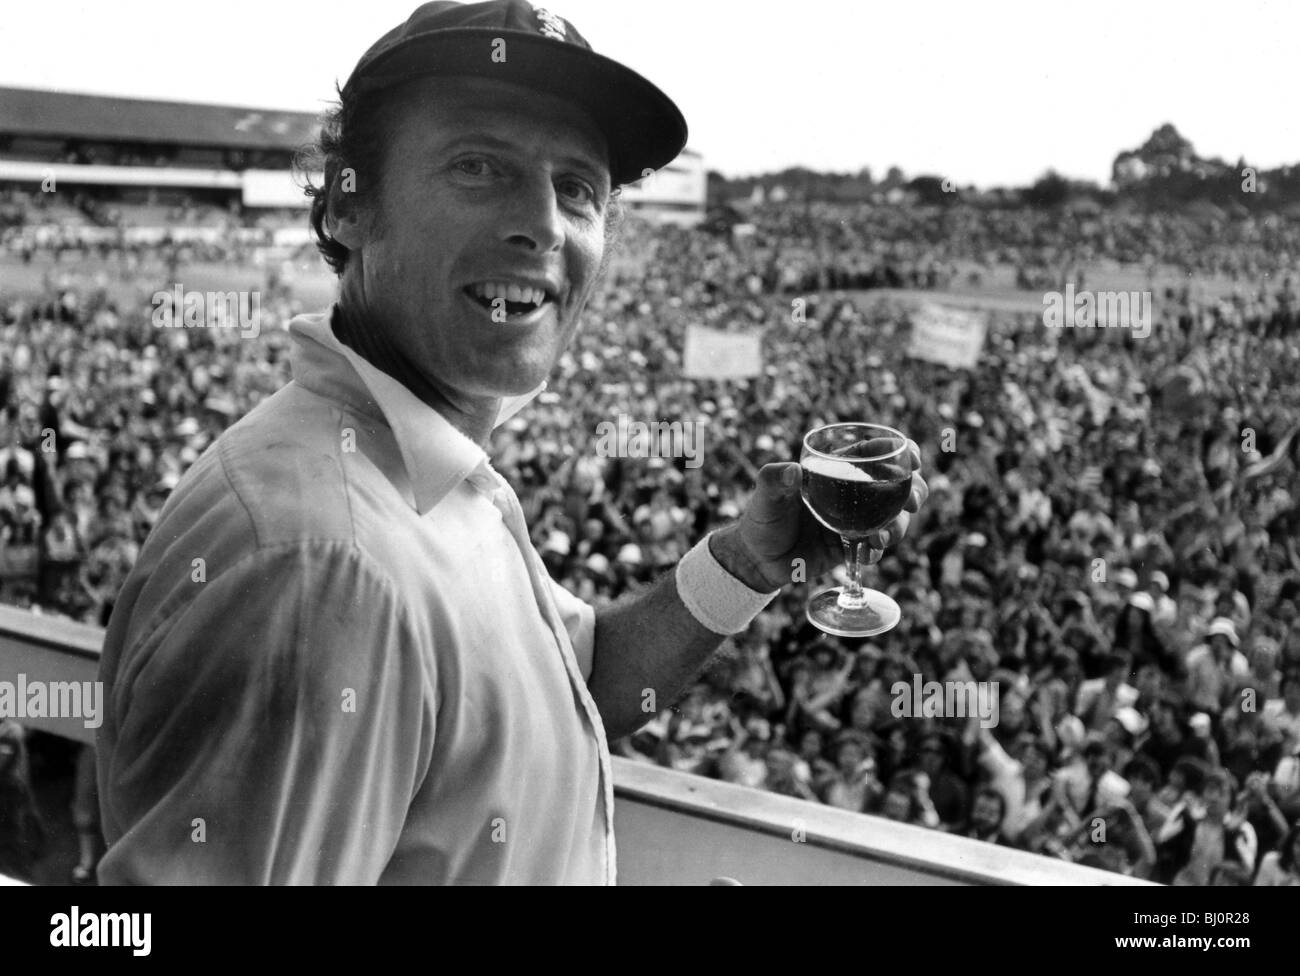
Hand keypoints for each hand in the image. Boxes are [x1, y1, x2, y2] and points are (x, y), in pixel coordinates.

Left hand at [711, 441, 927, 591]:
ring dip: (898, 525)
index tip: (912, 459)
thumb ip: (773, 480)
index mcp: (837, 469)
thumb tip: (791, 470)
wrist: (757, 560)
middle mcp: (852, 492)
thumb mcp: (765, 497)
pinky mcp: (853, 545)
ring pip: (894, 517)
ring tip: (882, 537)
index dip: (901, 451)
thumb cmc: (761, 518)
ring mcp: (856, 519)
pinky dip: (877, 550)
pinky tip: (868, 554)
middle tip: (911, 503)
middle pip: (897, 485)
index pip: (876, 452)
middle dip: (913, 491)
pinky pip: (876, 546)